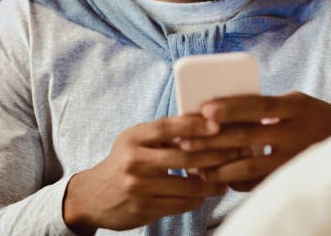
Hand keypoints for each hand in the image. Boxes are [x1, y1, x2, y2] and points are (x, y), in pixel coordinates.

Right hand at [63, 115, 231, 233]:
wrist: (93, 196)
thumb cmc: (123, 163)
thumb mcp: (135, 141)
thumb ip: (162, 134)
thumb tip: (204, 122)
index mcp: (133, 137)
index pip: (166, 127)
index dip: (193, 125)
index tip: (217, 123)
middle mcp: (134, 160)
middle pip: (184, 155)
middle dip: (216, 154)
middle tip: (238, 152)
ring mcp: (139, 186)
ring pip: (188, 184)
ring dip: (213, 182)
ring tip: (227, 178)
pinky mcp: (144, 208)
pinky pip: (181, 203)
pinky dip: (198, 198)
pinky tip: (207, 193)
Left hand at [179, 92, 330, 190]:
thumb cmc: (321, 121)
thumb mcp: (300, 105)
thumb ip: (270, 108)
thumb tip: (228, 108)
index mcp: (295, 107)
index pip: (257, 105)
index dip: (230, 107)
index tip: (204, 110)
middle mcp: (296, 133)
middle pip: (246, 136)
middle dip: (212, 141)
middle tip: (184, 144)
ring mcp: (295, 159)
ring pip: (249, 165)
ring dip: (219, 167)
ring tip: (196, 168)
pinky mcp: (293, 179)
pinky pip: (259, 183)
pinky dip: (237, 181)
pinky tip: (220, 179)